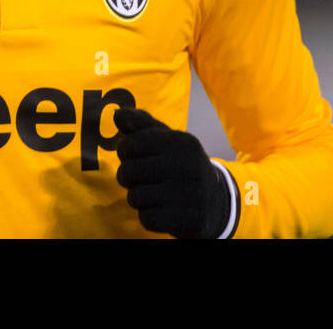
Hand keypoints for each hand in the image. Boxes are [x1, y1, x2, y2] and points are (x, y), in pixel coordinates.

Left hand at [114, 107, 231, 238]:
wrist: (215, 200)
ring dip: (138, 198)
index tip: (134, 156)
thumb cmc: (180, 163)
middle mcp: (186, 165)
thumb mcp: (167, 138)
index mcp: (181, 141)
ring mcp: (187, 194)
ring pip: (135, 197)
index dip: (125, 152)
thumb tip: (116, 114)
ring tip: (153, 194)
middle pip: (127, 172)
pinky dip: (148, 216)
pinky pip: (146, 219)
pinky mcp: (185, 219)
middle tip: (141, 178)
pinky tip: (162, 210)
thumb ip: (140, 124)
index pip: (130, 144)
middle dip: (128, 177)